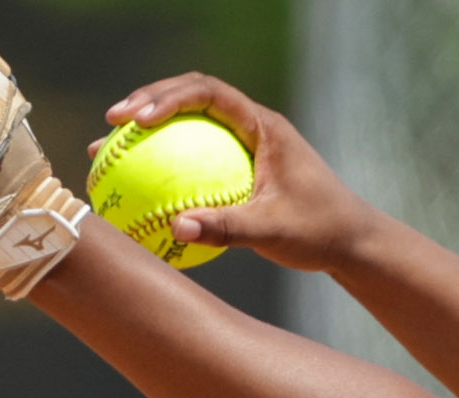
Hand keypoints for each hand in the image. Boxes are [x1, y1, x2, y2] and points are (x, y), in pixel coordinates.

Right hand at [96, 73, 380, 272]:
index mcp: (264, 127)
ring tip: (106, 151)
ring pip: (190, 128)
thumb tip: (176, 229)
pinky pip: (197, 161)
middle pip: (191, 98)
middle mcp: (254, 128)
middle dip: (148, 103)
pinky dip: (167, 168)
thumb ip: (227, 228)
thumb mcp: (274, 231)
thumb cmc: (321, 231)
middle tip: (113, 124)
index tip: (135, 118)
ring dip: (151, 134)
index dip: (166, 97)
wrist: (352, 243)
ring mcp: (247, 147)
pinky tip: (134, 192)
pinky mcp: (242, 169)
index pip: (208, 92)